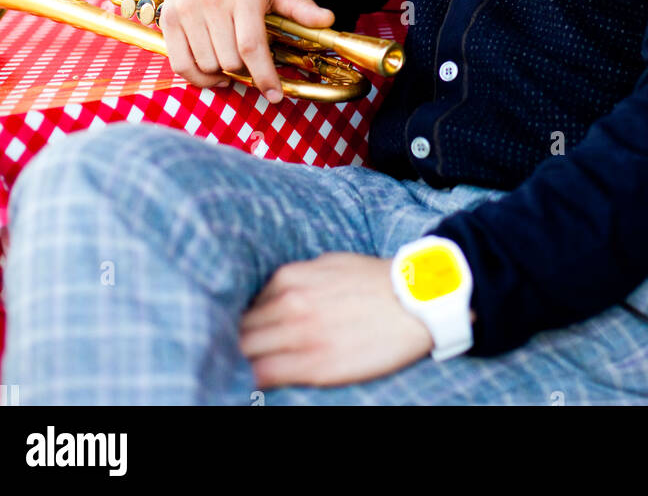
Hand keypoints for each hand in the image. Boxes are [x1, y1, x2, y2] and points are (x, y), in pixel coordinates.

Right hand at [158, 0, 334, 101]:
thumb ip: (300, 6)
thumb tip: (327, 20)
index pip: (251, 46)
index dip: (264, 76)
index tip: (275, 95)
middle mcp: (211, 1)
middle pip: (229, 60)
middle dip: (245, 71)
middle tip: (252, 66)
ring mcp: (187, 10)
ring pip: (206, 64)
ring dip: (222, 74)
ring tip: (233, 66)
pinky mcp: (170, 18)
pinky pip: (179, 62)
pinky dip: (196, 76)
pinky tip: (211, 72)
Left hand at [239, 254, 434, 388]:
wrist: (415, 300)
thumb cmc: (373, 281)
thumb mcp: (328, 264)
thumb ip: (295, 279)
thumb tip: (272, 295)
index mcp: (289, 279)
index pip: (244, 306)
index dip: (238, 323)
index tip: (238, 334)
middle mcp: (289, 305)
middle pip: (239, 331)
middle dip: (234, 343)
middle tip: (231, 356)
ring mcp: (300, 336)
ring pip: (247, 354)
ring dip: (240, 362)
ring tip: (239, 371)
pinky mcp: (315, 365)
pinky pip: (266, 376)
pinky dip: (255, 380)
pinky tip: (254, 383)